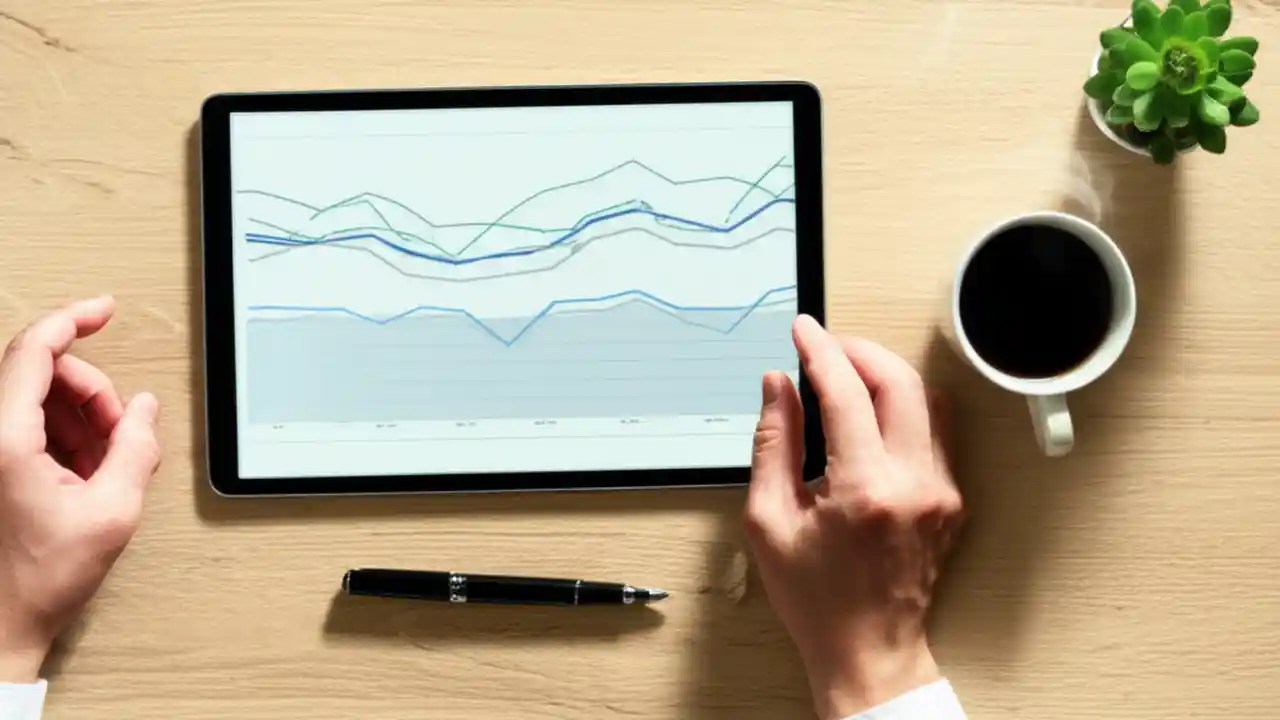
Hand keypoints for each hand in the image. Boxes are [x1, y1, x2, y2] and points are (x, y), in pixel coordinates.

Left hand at [0, 297, 160, 681]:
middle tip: (122, 432)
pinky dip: (69, 438)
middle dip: (93, 392)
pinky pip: (34, 424)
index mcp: (6, 440)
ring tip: (104, 464)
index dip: (73, 320)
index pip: (34, 351)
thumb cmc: (39, 578)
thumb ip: (135, 449)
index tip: (103, 310)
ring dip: (84, 418)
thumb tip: (144, 410)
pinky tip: (86, 473)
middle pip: (44, 373)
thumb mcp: (111, 512)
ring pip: (41, 398)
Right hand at [744, 315, 962, 718]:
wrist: (867, 650)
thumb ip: (772, 443)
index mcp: (866, 490)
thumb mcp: (768, 520)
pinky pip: (934, 431)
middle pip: (900, 381)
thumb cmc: (815, 597)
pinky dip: (903, 407)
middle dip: (859, 350)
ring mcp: (940, 491)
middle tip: (825, 345)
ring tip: (847, 373)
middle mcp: (914, 484)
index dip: (821, 351)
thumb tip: (777, 385)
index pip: (847, 393)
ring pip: (927, 400)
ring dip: (887, 374)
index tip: (803, 331)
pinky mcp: (951, 499)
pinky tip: (872, 413)